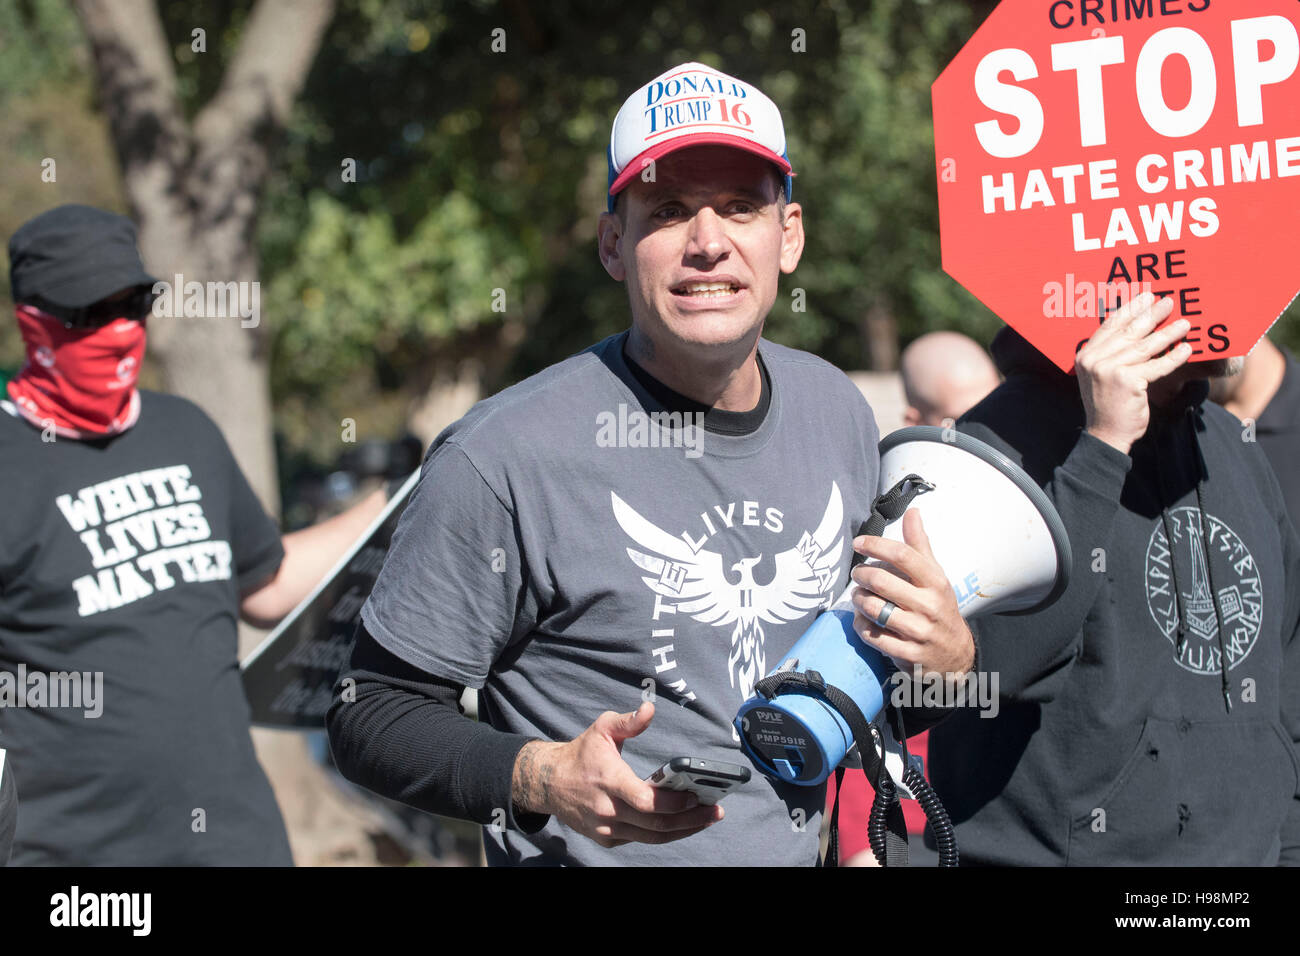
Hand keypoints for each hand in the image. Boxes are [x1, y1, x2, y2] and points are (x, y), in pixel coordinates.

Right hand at [510, 702, 723, 848]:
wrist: (548, 782)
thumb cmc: (581, 754)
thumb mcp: (601, 729)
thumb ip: (628, 722)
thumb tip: (650, 708)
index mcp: (609, 782)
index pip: (645, 801)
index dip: (673, 803)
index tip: (696, 796)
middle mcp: (607, 810)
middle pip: (656, 825)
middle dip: (690, 820)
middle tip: (714, 812)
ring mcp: (606, 828)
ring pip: (652, 838)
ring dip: (682, 831)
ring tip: (705, 819)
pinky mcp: (606, 838)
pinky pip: (640, 840)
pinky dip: (663, 834)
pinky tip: (681, 824)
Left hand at [849, 509, 974, 677]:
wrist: (957, 654)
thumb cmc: (939, 607)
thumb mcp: (935, 575)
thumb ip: (920, 545)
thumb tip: (913, 512)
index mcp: (936, 582)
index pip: (903, 555)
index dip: (876, 545)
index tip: (859, 542)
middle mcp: (929, 606)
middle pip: (882, 581)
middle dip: (861, 574)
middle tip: (857, 574)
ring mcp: (919, 631)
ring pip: (873, 609)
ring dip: (858, 599)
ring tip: (858, 595)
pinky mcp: (908, 654)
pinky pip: (873, 636)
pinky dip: (861, 625)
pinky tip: (862, 619)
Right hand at [1076, 291, 1191, 455]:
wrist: (1106, 434)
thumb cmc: (1108, 405)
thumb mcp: (1102, 375)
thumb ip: (1111, 354)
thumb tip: (1135, 329)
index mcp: (1085, 356)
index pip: (1110, 326)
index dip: (1129, 309)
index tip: (1145, 297)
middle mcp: (1094, 360)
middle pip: (1129, 332)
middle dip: (1151, 315)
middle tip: (1169, 302)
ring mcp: (1109, 370)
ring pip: (1145, 347)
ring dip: (1168, 334)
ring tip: (1185, 324)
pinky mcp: (1127, 381)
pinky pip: (1156, 366)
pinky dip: (1174, 357)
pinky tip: (1187, 348)